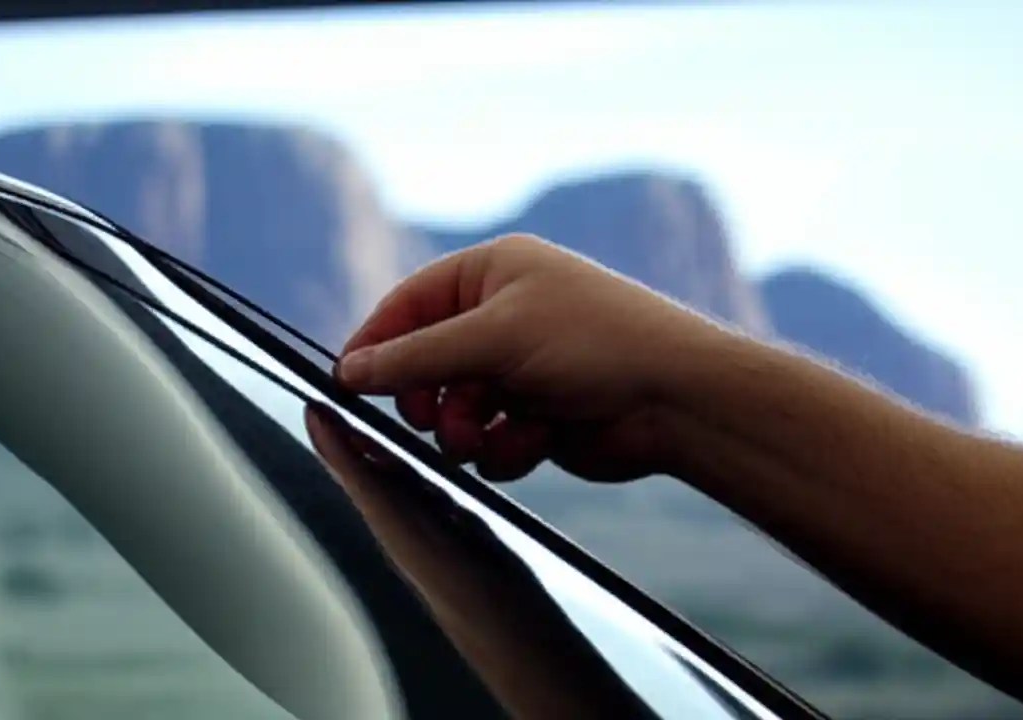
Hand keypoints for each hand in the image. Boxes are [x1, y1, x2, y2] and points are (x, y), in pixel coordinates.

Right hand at [336, 234, 735, 481]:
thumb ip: (415, 357)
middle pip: (425, 364)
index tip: (348, 385)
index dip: (376, 344)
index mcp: (492, 273)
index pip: (408, 305)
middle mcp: (503, 317)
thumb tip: (351, 371)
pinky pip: (489, 441)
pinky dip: (503, 448)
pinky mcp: (535, 417)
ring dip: (464, 430)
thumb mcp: (494, 338)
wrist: (674, 401)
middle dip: (428, 399)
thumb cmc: (595, 344)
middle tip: (431, 419)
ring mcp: (519, 369)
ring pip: (454, 411)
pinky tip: (534, 442)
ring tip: (487, 435)